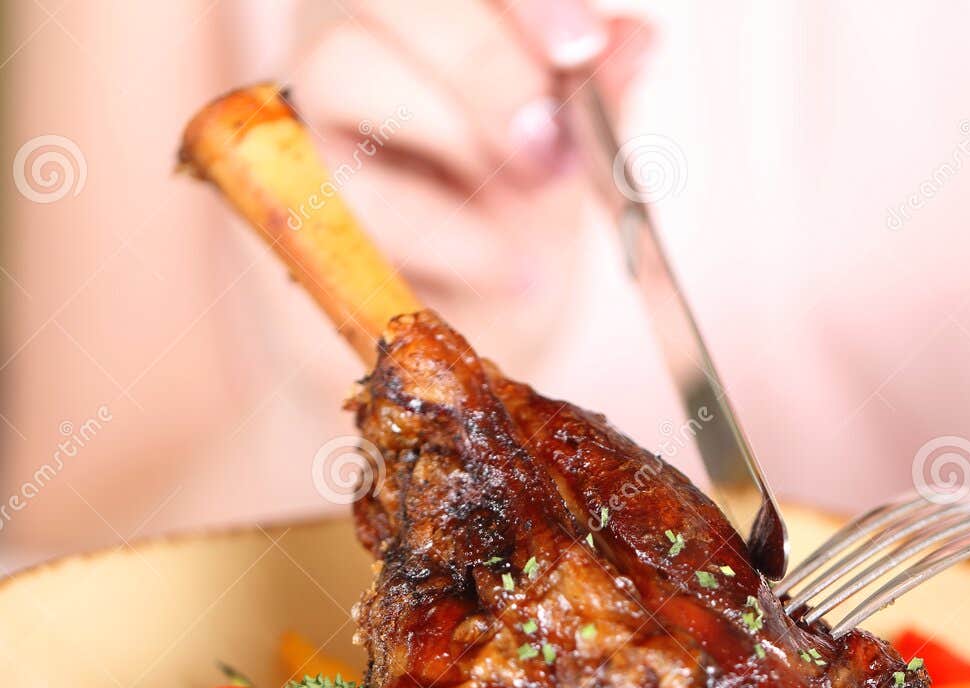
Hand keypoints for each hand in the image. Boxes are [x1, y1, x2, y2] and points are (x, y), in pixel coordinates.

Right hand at [289, 0, 650, 295]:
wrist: (463, 329)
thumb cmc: (513, 221)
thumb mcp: (574, 157)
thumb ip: (597, 97)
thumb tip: (633, 39)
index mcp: (433, 8)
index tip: (583, 46)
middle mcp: (355, 29)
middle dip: (483, 61)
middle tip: (552, 142)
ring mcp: (310, 106)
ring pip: (348, 65)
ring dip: (461, 136)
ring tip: (534, 200)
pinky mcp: (291, 198)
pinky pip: (358, 193)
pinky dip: (454, 235)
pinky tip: (517, 272)